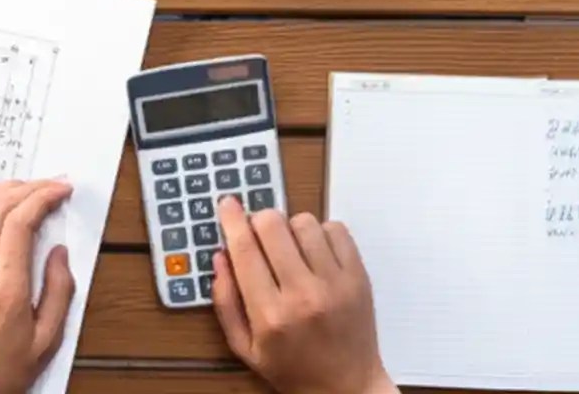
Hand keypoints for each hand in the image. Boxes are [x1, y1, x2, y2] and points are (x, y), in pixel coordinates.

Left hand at [0, 179, 75, 393]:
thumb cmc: (2, 370)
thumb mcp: (47, 338)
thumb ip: (59, 290)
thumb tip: (59, 252)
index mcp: (4, 289)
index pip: (20, 221)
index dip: (44, 196)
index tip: (61, 190)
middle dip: (28, 187)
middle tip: (49, 185)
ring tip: (22, 187)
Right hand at [213, 197, 397, 393]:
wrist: (347, 387)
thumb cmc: (292, 369)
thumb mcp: (245, 349)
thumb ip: (226, 303)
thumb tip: (220, 256)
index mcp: (270, 314)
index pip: (244, 250)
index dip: (231, 220)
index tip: (227, 203)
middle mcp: (303, 294)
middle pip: (273, 226)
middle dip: (259, 221)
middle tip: (258, 232)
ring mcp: (335, 283)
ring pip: (304, 222)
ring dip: (290, 228)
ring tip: (290, 248)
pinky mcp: (359, 276)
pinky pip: (336, 230)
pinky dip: (320, 232)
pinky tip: (315, 252)